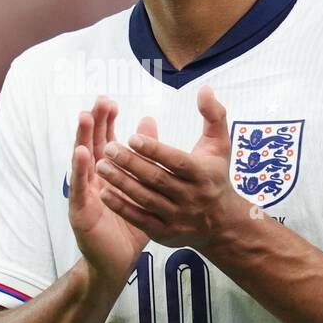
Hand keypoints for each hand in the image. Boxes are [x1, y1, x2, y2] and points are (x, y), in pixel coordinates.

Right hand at [68, 95, 158, 282]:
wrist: (117, 262)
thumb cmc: (130, 226)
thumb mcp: (141, 189)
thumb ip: (145, 157)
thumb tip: (149, 122)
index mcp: (106, 174)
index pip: (104, 141)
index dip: (106, 122)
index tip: (110, 101)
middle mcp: (92, 181)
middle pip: (90, 145)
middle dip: (93, 122)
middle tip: (99, 100)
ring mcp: (84, 195)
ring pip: (81, 162)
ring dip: (81, 138)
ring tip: (85, 116)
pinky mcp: (80, 212)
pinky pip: (79, 188)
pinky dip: (79, 170)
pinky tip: (81, 153)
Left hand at [93, 84, 245, 249]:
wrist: (223, 223)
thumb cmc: (215, 176)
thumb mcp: (220, 145)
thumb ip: (213, 115)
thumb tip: (204, 88)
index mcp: (203, 174)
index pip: (176, 161)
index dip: (154, 149)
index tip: (131, 136)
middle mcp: (191, 197)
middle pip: (157, 180)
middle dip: (131, 163)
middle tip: (108, 148)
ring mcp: (178, 218)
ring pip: (145, 199)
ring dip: (121, 183)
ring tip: (100, 166)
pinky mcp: (165, 233)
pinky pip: (140, 219)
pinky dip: (122, 207)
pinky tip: (103, 192)